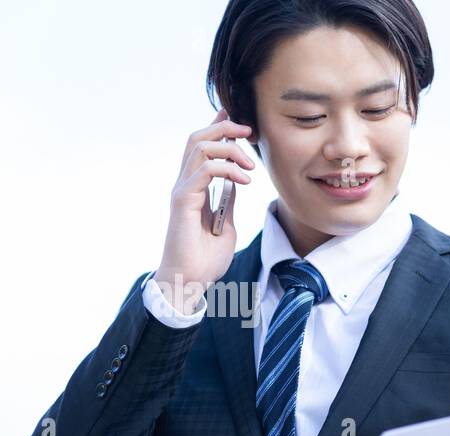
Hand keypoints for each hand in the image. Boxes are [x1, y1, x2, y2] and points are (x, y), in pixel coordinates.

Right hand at [154, 108, 257, 311]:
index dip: (218, 128)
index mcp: (195, 188)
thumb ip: (227, 201)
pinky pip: (204, 170)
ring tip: (250, 165)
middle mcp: (185, 184)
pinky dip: (227, 168)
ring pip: (199, 147)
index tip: (240, 122)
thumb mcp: (226, 225)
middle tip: (249, 132)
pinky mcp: (183, 200)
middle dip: (224, 128)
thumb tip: (235, 182)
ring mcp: (182, 190)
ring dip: (229, 148)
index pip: (201, 148)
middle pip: (198, 138)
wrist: (190, 281)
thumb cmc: (205, 259)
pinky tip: (245, 180)